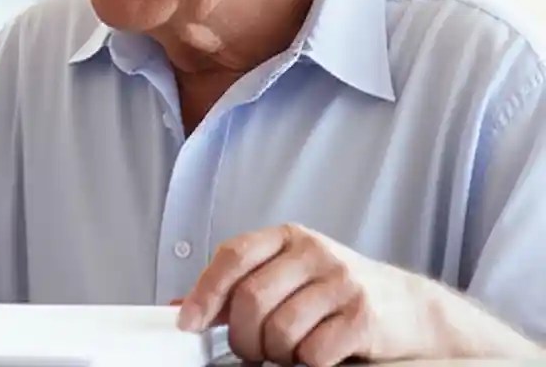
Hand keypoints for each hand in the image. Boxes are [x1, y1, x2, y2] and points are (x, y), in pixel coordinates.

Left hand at [176, 223, 430, 366]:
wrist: (412, 309)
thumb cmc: (338, 292)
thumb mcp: (287, 277)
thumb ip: (237, 289)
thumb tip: (182, 308)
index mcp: (288, 238)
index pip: (233, 256)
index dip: (206, 292)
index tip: (190, 322)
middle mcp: (315, 253)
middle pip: (251, 298)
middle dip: (242, 336)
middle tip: (250, 351)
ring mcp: (342, 282)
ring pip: (280, 329)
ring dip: (275, 353)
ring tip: (287, 352)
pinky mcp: (364, 317)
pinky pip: (313, 352)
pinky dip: (307, 362)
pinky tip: (317, 354)